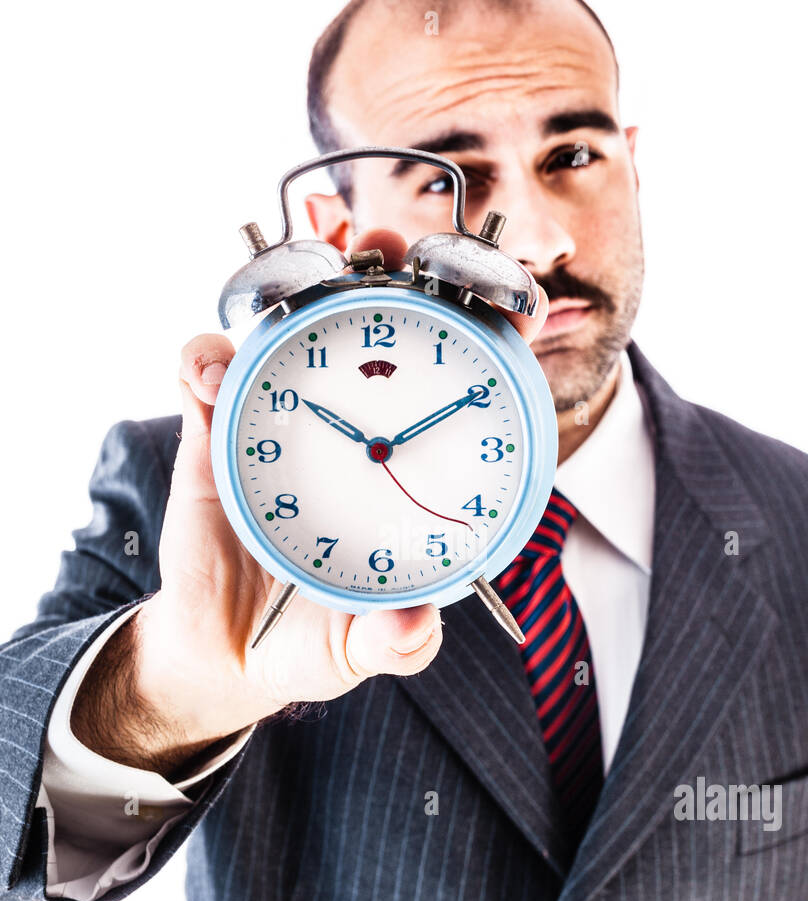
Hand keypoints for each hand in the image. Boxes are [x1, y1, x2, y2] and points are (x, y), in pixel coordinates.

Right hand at [71, 229, 547, 774]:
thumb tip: (414, 626)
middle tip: (387, 249)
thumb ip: (396, 642)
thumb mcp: (366, 648)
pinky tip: (210, 378)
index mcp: (408, 467)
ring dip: (292, 282)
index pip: (456, 379)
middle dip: (385, 267)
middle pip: (372, 322)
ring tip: (303, 275)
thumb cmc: (317, 639)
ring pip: (284, 325)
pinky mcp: (214, 428)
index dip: (484, 327)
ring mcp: (281, 417)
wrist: (229, 651)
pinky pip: (203, 372)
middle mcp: (353, 428)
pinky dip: (203, 358)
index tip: (512, 302)